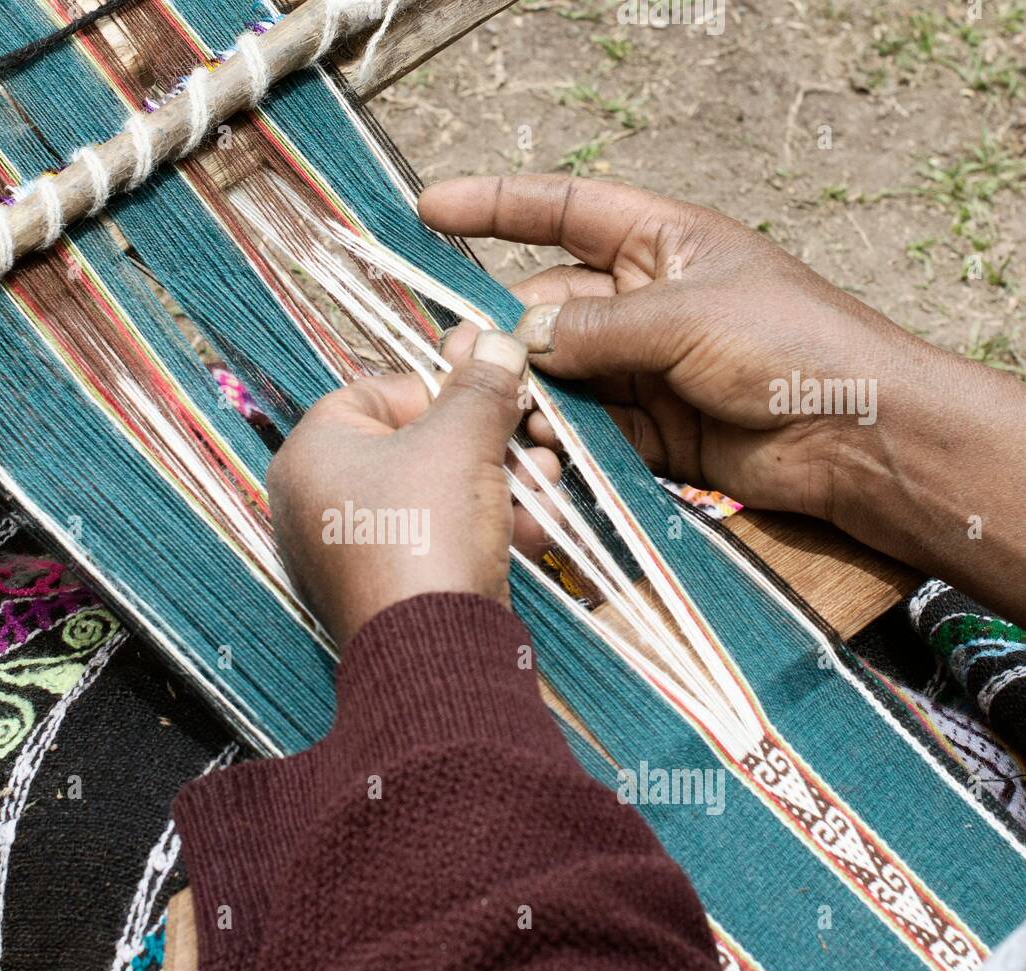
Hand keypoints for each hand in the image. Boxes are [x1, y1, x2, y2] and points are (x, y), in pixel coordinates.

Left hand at [266, 330, 558, 646]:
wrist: (434, 653)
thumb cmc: (427, 533)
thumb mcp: (462, 441)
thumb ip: (480, 386)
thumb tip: (495, 343)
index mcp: (313, 451)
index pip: (381, 391)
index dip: (446, 388)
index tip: (496, 394)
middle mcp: (319, 499)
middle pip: (418, 444)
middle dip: (489, 444)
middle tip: (537, 445)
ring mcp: (349, 549)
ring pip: (436, 494)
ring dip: (499, 485)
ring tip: (545, 489)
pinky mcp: (386, 588)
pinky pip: (436, 539)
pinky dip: (482, 530)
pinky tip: (532, 531)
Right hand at [419, 174, 945, 521]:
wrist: (855, 436)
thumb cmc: (791, 345)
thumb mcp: (685, 316)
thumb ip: (595, 328)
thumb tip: (522, 337)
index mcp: (660, 245)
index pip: (564, 211)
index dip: (496, 207)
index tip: (430, 210)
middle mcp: (644, 302)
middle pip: (549, 306)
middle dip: (509, 332)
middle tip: (467, 360)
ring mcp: (645, 368)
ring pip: (561, 374)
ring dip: (532, 393)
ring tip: (507, 413)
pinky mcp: (649, 429)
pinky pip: (587, 427)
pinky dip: (562, 438)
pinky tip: (543, 449)